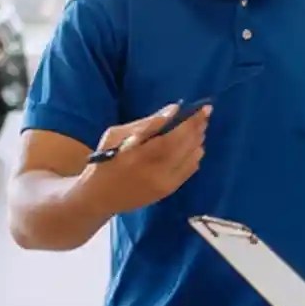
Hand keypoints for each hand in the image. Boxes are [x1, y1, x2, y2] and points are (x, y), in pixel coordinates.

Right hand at [81, 102, 209, 215]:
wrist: (99, 197)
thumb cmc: (105, 160)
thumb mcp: (116, 135)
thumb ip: (147, 124)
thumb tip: (174, 110)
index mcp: (138, 155)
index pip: (172, 137)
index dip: (189, 122)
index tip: (202, 108)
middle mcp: (155, 172)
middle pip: (185, 147)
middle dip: (197, 128)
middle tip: (205, 114)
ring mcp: (163, 184)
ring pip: (191, 159)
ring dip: (198, 141)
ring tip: (200, 127)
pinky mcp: (167, 192)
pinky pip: (189, 172)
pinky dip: (195, 157)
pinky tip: (195, 146)